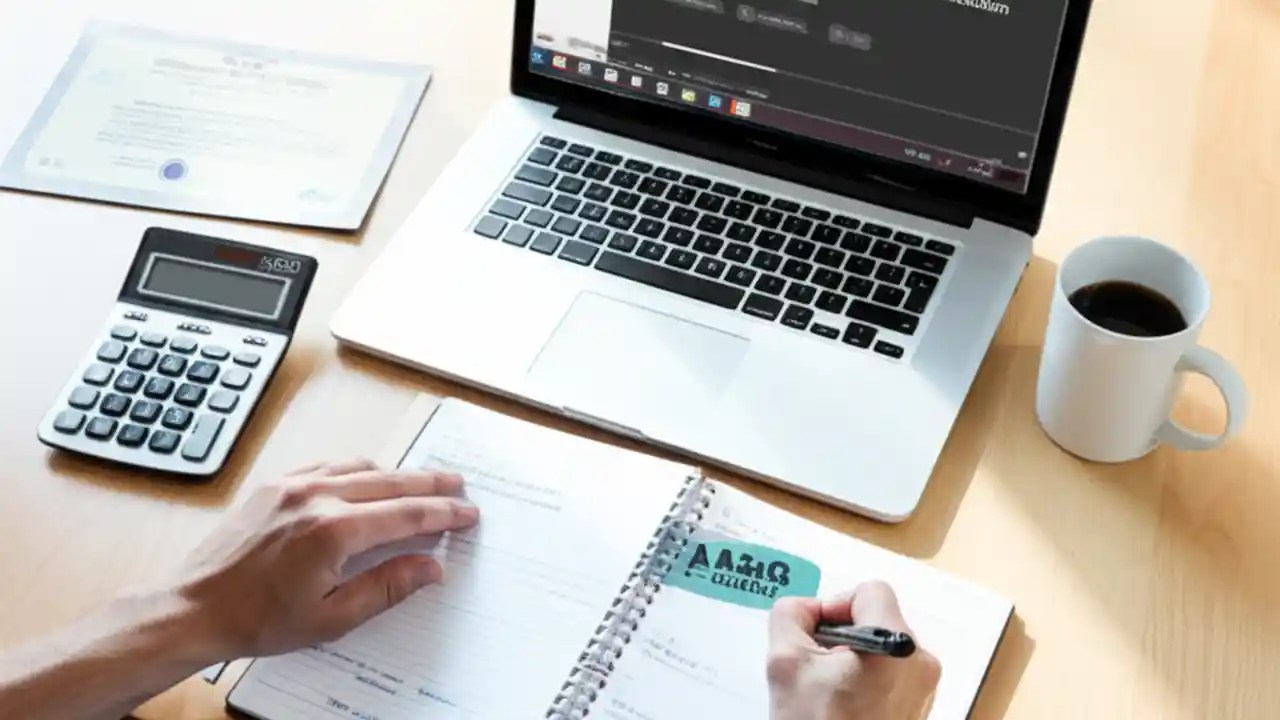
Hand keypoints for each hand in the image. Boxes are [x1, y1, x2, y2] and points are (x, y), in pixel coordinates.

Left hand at [172, 459, 479, 659]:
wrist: (195, 608)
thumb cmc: (257, 619)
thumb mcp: (332, 617)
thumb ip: (388, 587)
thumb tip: (430, 567)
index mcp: (335, 532)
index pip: (408, 514)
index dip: (444, 513)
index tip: (467, 513)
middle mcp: (316, 498)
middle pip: (392, 481)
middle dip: (431, 483)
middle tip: (459, 485)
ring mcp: (293, 486)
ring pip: (361, 467)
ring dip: (396, 473)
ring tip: (420, 482)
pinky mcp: (275, 485)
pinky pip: (328, 464)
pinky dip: (357, 469)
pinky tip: (367, 477)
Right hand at [767, 581, 940, 719]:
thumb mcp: (784, 663)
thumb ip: (789, 616)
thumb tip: (804, 608)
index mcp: (897, 645)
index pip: (869, 592)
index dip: (834, 606)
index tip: (814, 638)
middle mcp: (921, 663)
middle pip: (877, 619)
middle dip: (840, 636)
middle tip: (815, 668)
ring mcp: (924, 691)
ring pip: (882, 648)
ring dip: (851, 660)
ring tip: (827, 693)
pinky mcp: (919, 711)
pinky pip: (891, 677)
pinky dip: (865, 682)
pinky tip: (842, 708)